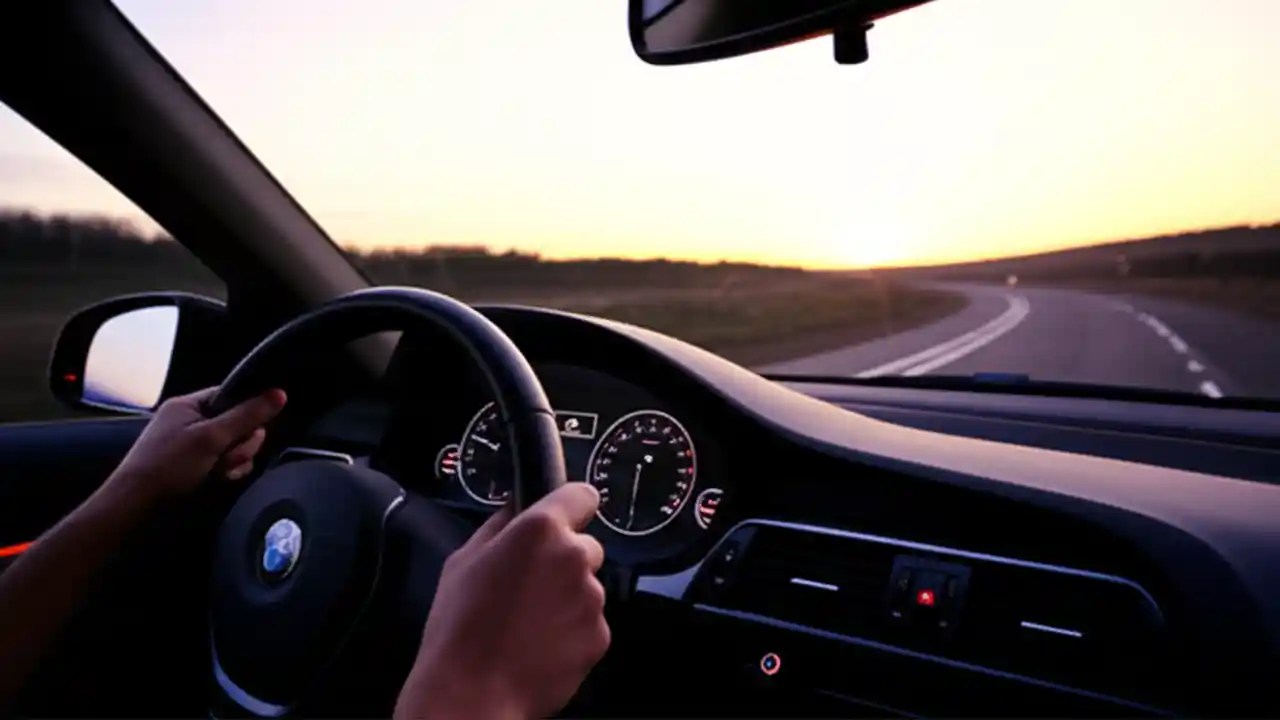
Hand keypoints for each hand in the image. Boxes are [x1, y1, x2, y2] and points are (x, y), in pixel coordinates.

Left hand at [105, 386, 286, 506]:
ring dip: (234, 461)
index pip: (232, 396)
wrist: (136, 505)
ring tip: (218, 472)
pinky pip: (226, 463)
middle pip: (239, 424)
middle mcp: (192, 422)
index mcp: (189, 405)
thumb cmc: (169, 465)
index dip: (248, 411)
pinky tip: (218, 480)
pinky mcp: (196, 467)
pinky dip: (227, 472)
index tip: (252, 428)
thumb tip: (280, 394)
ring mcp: (194, 446)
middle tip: (226, 457)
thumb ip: (247, 416)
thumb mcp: (211, 437)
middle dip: (240, 443)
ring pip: (235, 447)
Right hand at [396, 484, 608, 719]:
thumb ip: (499, 525)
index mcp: (541, 529)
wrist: (472, 693)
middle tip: (530, 587)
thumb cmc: (459, 625)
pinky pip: (590, 624)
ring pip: (587, 588)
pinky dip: (572, 632)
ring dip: (567, 599)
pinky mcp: (600, 636)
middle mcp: (574, 557)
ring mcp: (591, 599)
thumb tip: (517, 505)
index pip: (582, 495)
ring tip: (529, 623)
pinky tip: (540, 645)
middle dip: (564, 561)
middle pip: (585, 547)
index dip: (571, 508)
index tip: (561, 521)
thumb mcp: (464, 560)